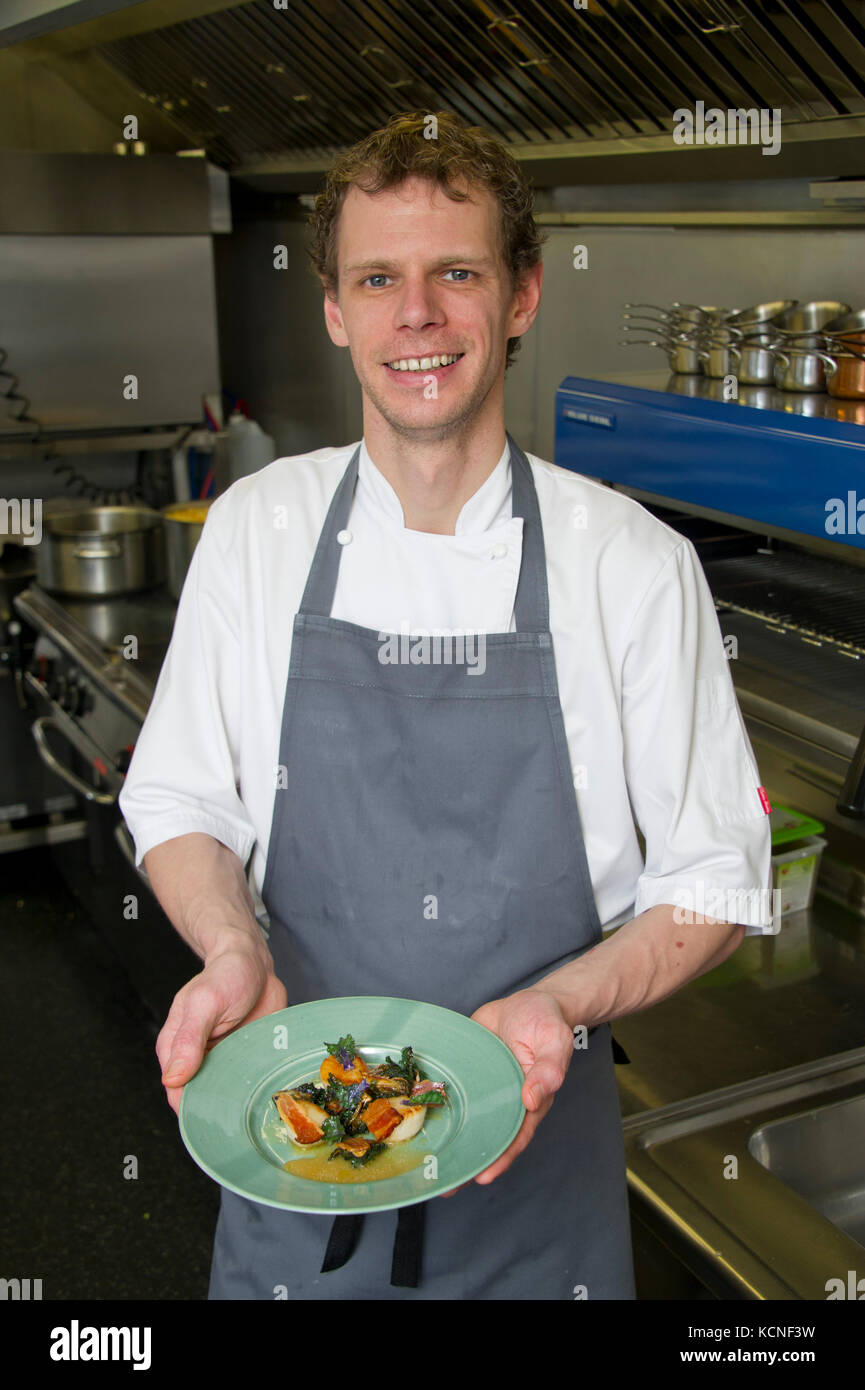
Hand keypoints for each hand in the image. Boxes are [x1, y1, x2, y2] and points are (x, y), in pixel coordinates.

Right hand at [156, 945, 287, 1113]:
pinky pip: (247, 1081)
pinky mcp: (244, 1058)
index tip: (212, 1120)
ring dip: (239, 1101)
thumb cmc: (225, 975)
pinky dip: (256, 1088)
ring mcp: (222, 1060)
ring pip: (225, 1094)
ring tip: (257, 1105)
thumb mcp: (205, 1002)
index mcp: (175, 1047)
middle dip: (218, 1109)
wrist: (255, 962)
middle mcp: (196, 1058)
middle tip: (241, 1115)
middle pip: (201, 1098)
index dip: (191, 1108)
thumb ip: (188, 1039)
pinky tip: (268, 1092)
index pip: (176, 1092)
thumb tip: (172, 1078)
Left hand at [441, 988, 572, 1194]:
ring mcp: (483, 1089)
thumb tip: (532, 1098)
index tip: (482, 1177)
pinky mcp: (466, 1072)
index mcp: (528, 1100)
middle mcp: (503, 1101)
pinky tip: (416, 1116)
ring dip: (449, 1139)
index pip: (514, 1136)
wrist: (529, 1002)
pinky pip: (452, 1091)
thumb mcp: (554, 1041)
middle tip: (445, 1186)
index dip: (500, 1158)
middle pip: (486, 1137)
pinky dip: (436, 1105)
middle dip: (467, 1161)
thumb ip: (549, 1069)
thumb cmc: (546, 1023)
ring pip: (466, 1120)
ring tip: (425, 1165)